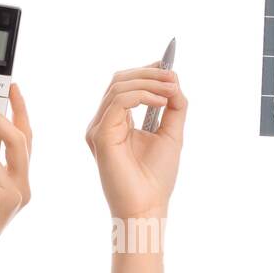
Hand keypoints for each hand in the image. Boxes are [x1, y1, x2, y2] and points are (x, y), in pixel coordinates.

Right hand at [84, 65, 186, 219]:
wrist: (147, 206)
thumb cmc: (156, 178)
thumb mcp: (171, 134)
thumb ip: (174, 108)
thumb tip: (175, 81)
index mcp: (116, 121)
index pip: (125, 85)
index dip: (145, 71)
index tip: (169, 65)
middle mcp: (103, 122)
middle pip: (119, 80)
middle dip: (148, 73)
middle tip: (173, 77)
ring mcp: (98, 128)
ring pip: (118, 86)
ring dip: (148, 82)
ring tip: (171, 89)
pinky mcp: (100, 135)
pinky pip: (117, 102)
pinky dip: (141, 95)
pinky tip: (160, 101)